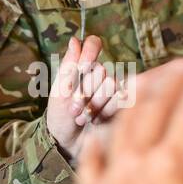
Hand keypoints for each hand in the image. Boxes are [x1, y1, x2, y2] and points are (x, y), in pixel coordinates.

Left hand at [45, 36, 121, 159]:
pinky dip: (105, 112)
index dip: (89, 53)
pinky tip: (95, 121)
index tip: (81, 68)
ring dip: (94, 104)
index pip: (93, 44)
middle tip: (75, 107)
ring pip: (112, 85)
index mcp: (82, 67)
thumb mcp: (59, 91)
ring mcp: (112, 91)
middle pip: (102, 70)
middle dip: (86, 91)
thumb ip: (69, 65)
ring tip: (82, 117)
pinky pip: (121, 99)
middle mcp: (99, 76)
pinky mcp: (123, 106)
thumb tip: (74, 39)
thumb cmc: (59, 117)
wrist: (66, 144)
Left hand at [71, 48, 182, 183]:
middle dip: (177, 78)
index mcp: (168, 162)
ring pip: (122, 123)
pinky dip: (96, 142)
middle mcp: (136, 160)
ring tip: (145, 80)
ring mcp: (110, 175)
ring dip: (137, 98)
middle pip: (156, 106)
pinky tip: (96, 137)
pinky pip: (90, 160)